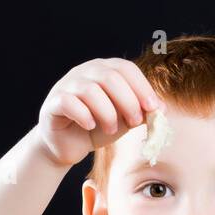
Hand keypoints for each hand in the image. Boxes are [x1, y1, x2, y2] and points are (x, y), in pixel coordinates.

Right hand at [36, 57, 165, 167]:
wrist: (67, 145)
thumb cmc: (97, 128)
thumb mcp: (124, 121)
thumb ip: (140, 112)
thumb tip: (161, 108)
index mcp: (104, 70)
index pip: (126, 68)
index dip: (142, 87)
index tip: (154, 108)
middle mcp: (85, 72)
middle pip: (110, 77)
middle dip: (128, 102)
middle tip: (134, 123)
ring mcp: (67, 85)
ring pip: (90, 90)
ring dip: (107, 113)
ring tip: (111, 130)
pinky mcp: (54, 102)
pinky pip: (69, 102)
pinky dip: (84, 116)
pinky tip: (90, 126)